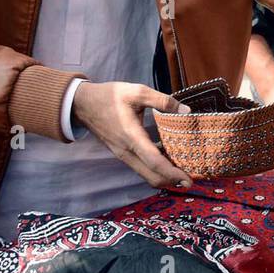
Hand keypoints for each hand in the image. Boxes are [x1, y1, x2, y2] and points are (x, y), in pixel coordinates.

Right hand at [72, 81, 192, 188]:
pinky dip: (155, 169)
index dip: (173, 173)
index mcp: (131, 136)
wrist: (82, 104)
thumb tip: (186, 110)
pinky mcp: (122, 153)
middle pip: (151, 176)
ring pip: (145, 174)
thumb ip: (162, 100)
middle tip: (191, 180)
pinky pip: (140, 167)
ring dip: (164, 176)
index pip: (154, 162)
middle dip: (172, 181)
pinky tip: (168, 159)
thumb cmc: (110, 96)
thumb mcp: (137, 91)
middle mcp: (126, 151)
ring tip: (183, 170)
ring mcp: (123, 154)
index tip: (189, 180)